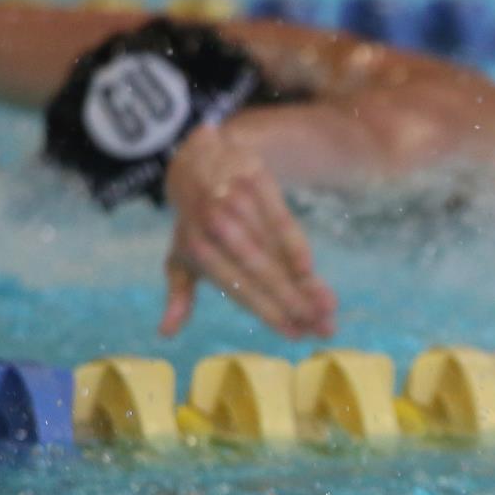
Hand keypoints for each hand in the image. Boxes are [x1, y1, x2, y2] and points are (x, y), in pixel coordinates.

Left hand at [160, 123, 335, 338]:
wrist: (201, 159)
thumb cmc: (196, 222)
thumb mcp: (181, 256)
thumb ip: (179, 296)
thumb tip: (165, 334)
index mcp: (197, 248)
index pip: (238, 287)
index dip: (268, 313)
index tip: (295, 335)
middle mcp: (213, 225)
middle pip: (260, 272)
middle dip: (295, 303)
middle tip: (324, 328)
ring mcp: (234, 201)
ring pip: (275, 250)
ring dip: (305, 283)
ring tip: (329, 307)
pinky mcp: (255, 181)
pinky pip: (281, 220)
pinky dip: (296, 246)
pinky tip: (311, 271)